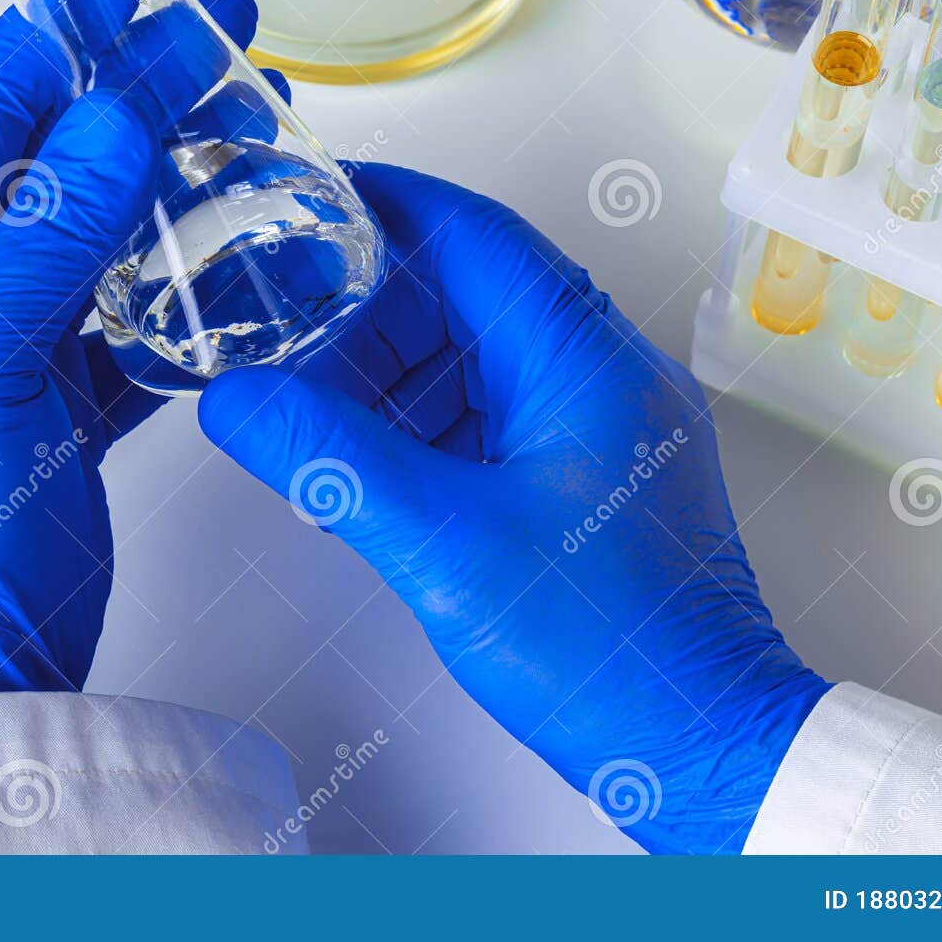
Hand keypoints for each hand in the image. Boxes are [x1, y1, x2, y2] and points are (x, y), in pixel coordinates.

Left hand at [0, 0, 279, 737]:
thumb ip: (47, 236)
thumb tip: (108, 115)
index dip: (62, 37)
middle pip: (50, 161)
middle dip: (129, 95)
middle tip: (210, 41)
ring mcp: (10, 354)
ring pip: (97, 236)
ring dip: (162, 184)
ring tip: (231, 135)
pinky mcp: (62, 412)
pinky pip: (125, 320)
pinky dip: (176, 287)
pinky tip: (217, 266)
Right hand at [198, 164, 830, 852]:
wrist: (701, 745)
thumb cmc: (612, 651)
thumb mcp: (445, 544)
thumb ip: (332, 460)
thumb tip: (241, 401)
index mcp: (584, 358)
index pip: (474, 232)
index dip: (385, 204)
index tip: (309, 196)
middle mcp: (605, 374)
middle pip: (470, 290)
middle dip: (370, 304)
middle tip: (284, 326)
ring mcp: (604, 424)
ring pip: (479, 356)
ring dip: (394, 373)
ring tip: (310, 407)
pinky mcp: (593, 474)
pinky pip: (496, 415)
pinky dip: (428, 425)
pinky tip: (370, 466)